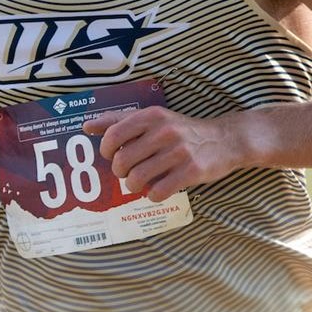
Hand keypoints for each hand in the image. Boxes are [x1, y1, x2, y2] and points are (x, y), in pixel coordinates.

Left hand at [83, 107, 246, 202]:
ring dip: (134, 187)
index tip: (112, 156)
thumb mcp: (153, 118)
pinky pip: (159, 191)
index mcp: (152, 116)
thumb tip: (86, 126)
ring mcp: (179, 152)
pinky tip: (157, 191)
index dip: (106, 151)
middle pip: (123, 161)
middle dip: (120, 173)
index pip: (113, 136)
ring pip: (138, 179)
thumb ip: (120, 120)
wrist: (225, 140)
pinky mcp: (192, 171)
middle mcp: (164, 132)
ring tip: (140, 184)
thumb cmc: (182, 130)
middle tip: (128, 172)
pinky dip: (153, 195)